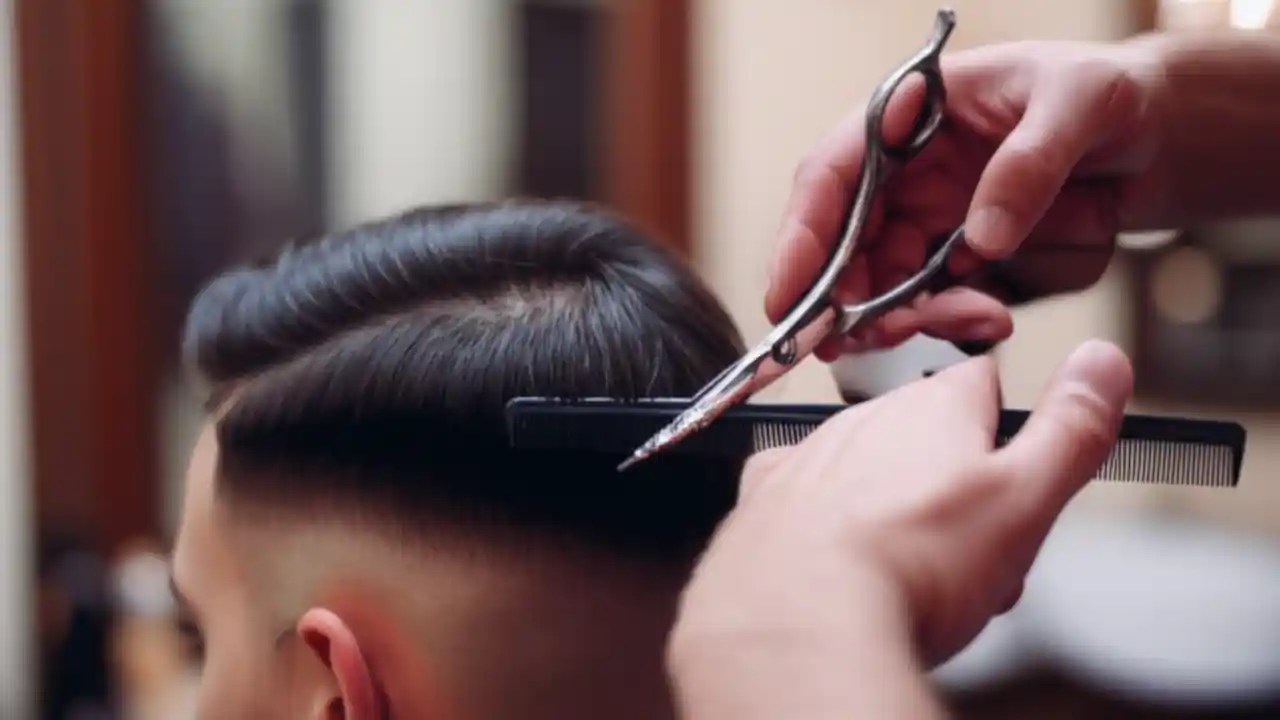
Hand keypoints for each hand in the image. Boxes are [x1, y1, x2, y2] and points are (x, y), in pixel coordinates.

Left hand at [669, 340, 1132, 718]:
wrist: (800, 620)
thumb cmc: (910, 566)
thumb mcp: (1024, 498)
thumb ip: (1069, 429)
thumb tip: (1103, 360)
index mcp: (933, 410)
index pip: (983, 384)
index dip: (1007, 433)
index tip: (1016, 477)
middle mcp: (864, 419)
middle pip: (926, 440)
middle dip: (954, 491)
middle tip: (972, 560)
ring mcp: (809, 457)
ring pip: (866, 469)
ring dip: (893, 511)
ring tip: (913, 577)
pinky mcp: (764, 500)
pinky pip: (798, 494)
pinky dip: (820, 522)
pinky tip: (837, 559)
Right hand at [766, 39, 1166, 356]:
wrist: (1151, 136)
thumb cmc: (1104, 92)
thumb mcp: (1079, 103)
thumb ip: (1029, 161)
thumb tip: (979, 236)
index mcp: (906, 115)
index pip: (829, 175)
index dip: (800, 238)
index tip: (788, 295)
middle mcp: (900, 173)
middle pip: (840, 246)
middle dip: (848, 299)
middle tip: (872, 337)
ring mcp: (923, 219)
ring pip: (878, 286)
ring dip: (903, 317)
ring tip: (970, 319)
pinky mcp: (951, 258)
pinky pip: (931, 302)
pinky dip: (949, 320)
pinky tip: (988, 318)